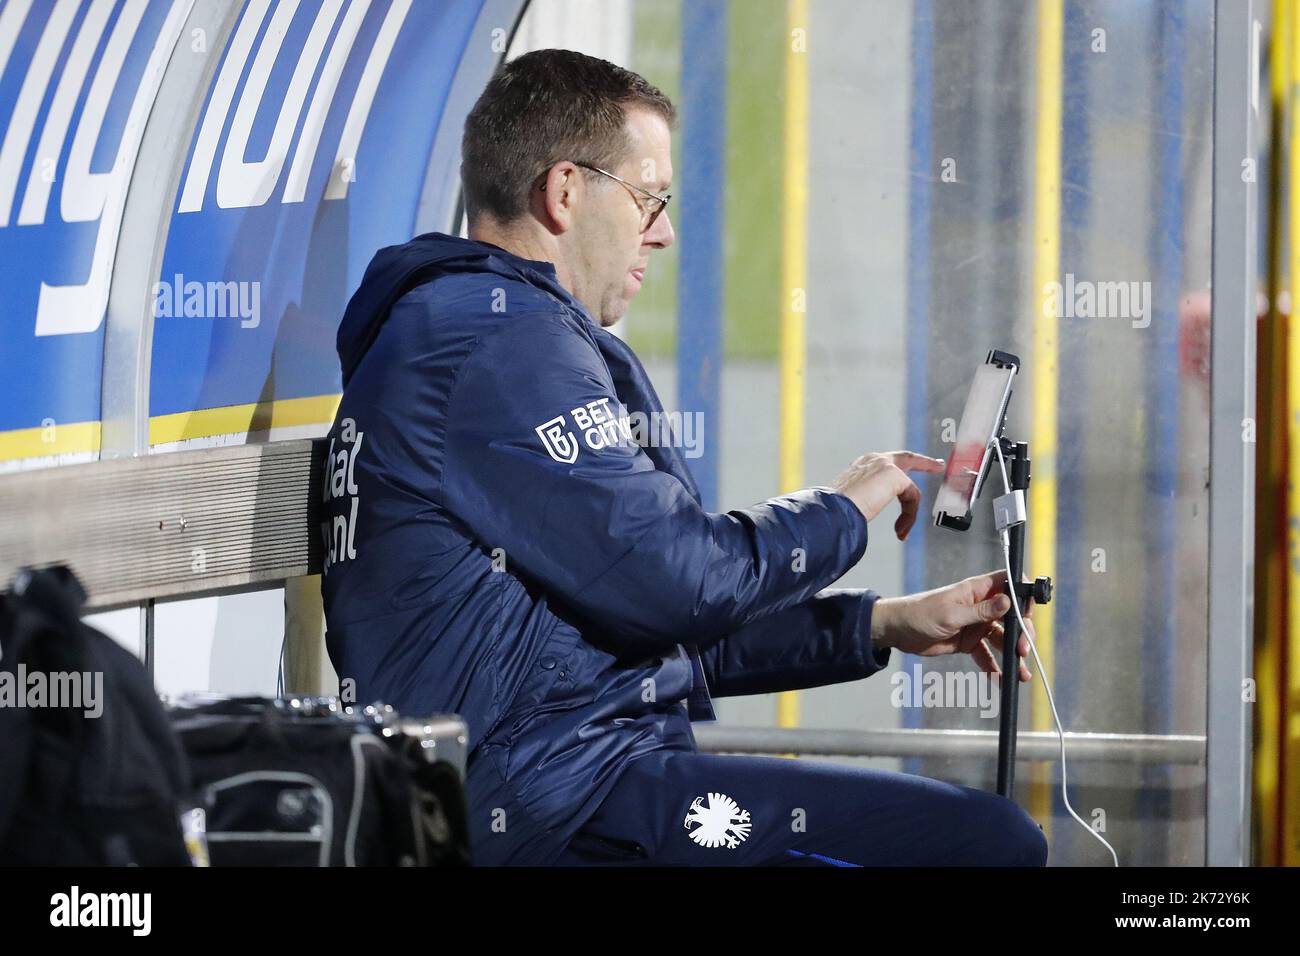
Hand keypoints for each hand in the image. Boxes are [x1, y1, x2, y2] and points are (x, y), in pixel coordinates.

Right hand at [829, 450, 944, 540]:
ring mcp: (884, 465)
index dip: (899, 468)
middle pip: (907, 458)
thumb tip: (849, 523)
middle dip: (925, 462)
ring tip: (900, 533)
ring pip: (908, 490)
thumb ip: (859, 505)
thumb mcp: (849, 506)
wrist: (832, 509)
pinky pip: (911, 499)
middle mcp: (873, 460)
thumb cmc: (834, 514)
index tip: (906, 471)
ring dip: (908, 514)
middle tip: (939, 465)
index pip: (885, 463)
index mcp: (860, 467)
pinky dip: (909, 517)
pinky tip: (900, 531)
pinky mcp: (895, 475)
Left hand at [870, 569, 1034, 682]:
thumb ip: (981, 610)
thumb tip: (1008, 602)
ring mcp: (975, 625)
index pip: (1008, 584)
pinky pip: (987, 655)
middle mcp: (979, 606)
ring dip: (1012, 655)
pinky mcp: (968, 642)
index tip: (1030, 612)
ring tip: (1020, 673)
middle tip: (1023, 650)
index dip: (1023, 594)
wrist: (897, 631)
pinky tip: (1000, 679)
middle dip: (1021, 633)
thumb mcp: (952, 613)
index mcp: (976, 590)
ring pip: (1002, 639)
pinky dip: (994, 667)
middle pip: (1011, 616)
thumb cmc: (920, 613)